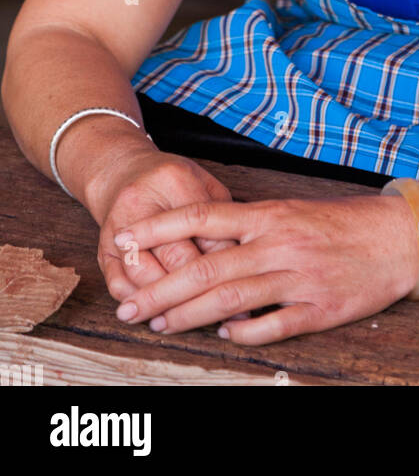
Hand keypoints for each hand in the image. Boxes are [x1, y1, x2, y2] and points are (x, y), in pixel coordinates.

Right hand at [92, 147, 245, 310]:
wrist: (120, 172)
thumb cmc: (171, 181)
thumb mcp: (203, 183)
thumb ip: (221, 215)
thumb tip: (242, 259)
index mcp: (175, 180)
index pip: (202, 226)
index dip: (224, 258)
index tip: (244, 283)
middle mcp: (141, 203)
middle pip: (172, 253)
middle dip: (198, 286)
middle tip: (223, 311)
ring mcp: (116, 227)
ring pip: (141, 272)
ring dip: (165, 301)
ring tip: (188, 319)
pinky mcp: (101, 248)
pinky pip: (116, 282)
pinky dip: (137, 300)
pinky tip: (153, 314)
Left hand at [110, 193, 418, 344]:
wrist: (401, 238)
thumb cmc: (346, 222)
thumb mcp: (295, 210)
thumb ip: (252, 226)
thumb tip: (208, 242)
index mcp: (272, 215)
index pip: (203, 216)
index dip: (160, 229)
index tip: (124, 240)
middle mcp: (280, 244)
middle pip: (207, 267)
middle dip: (160, 289)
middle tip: (128, 307)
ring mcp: (299, 278)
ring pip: (230, 299)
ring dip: (189, 315)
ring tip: (159, 325)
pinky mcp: (320, 310)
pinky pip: (273, 326)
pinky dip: (244, 332)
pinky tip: (224, 336)